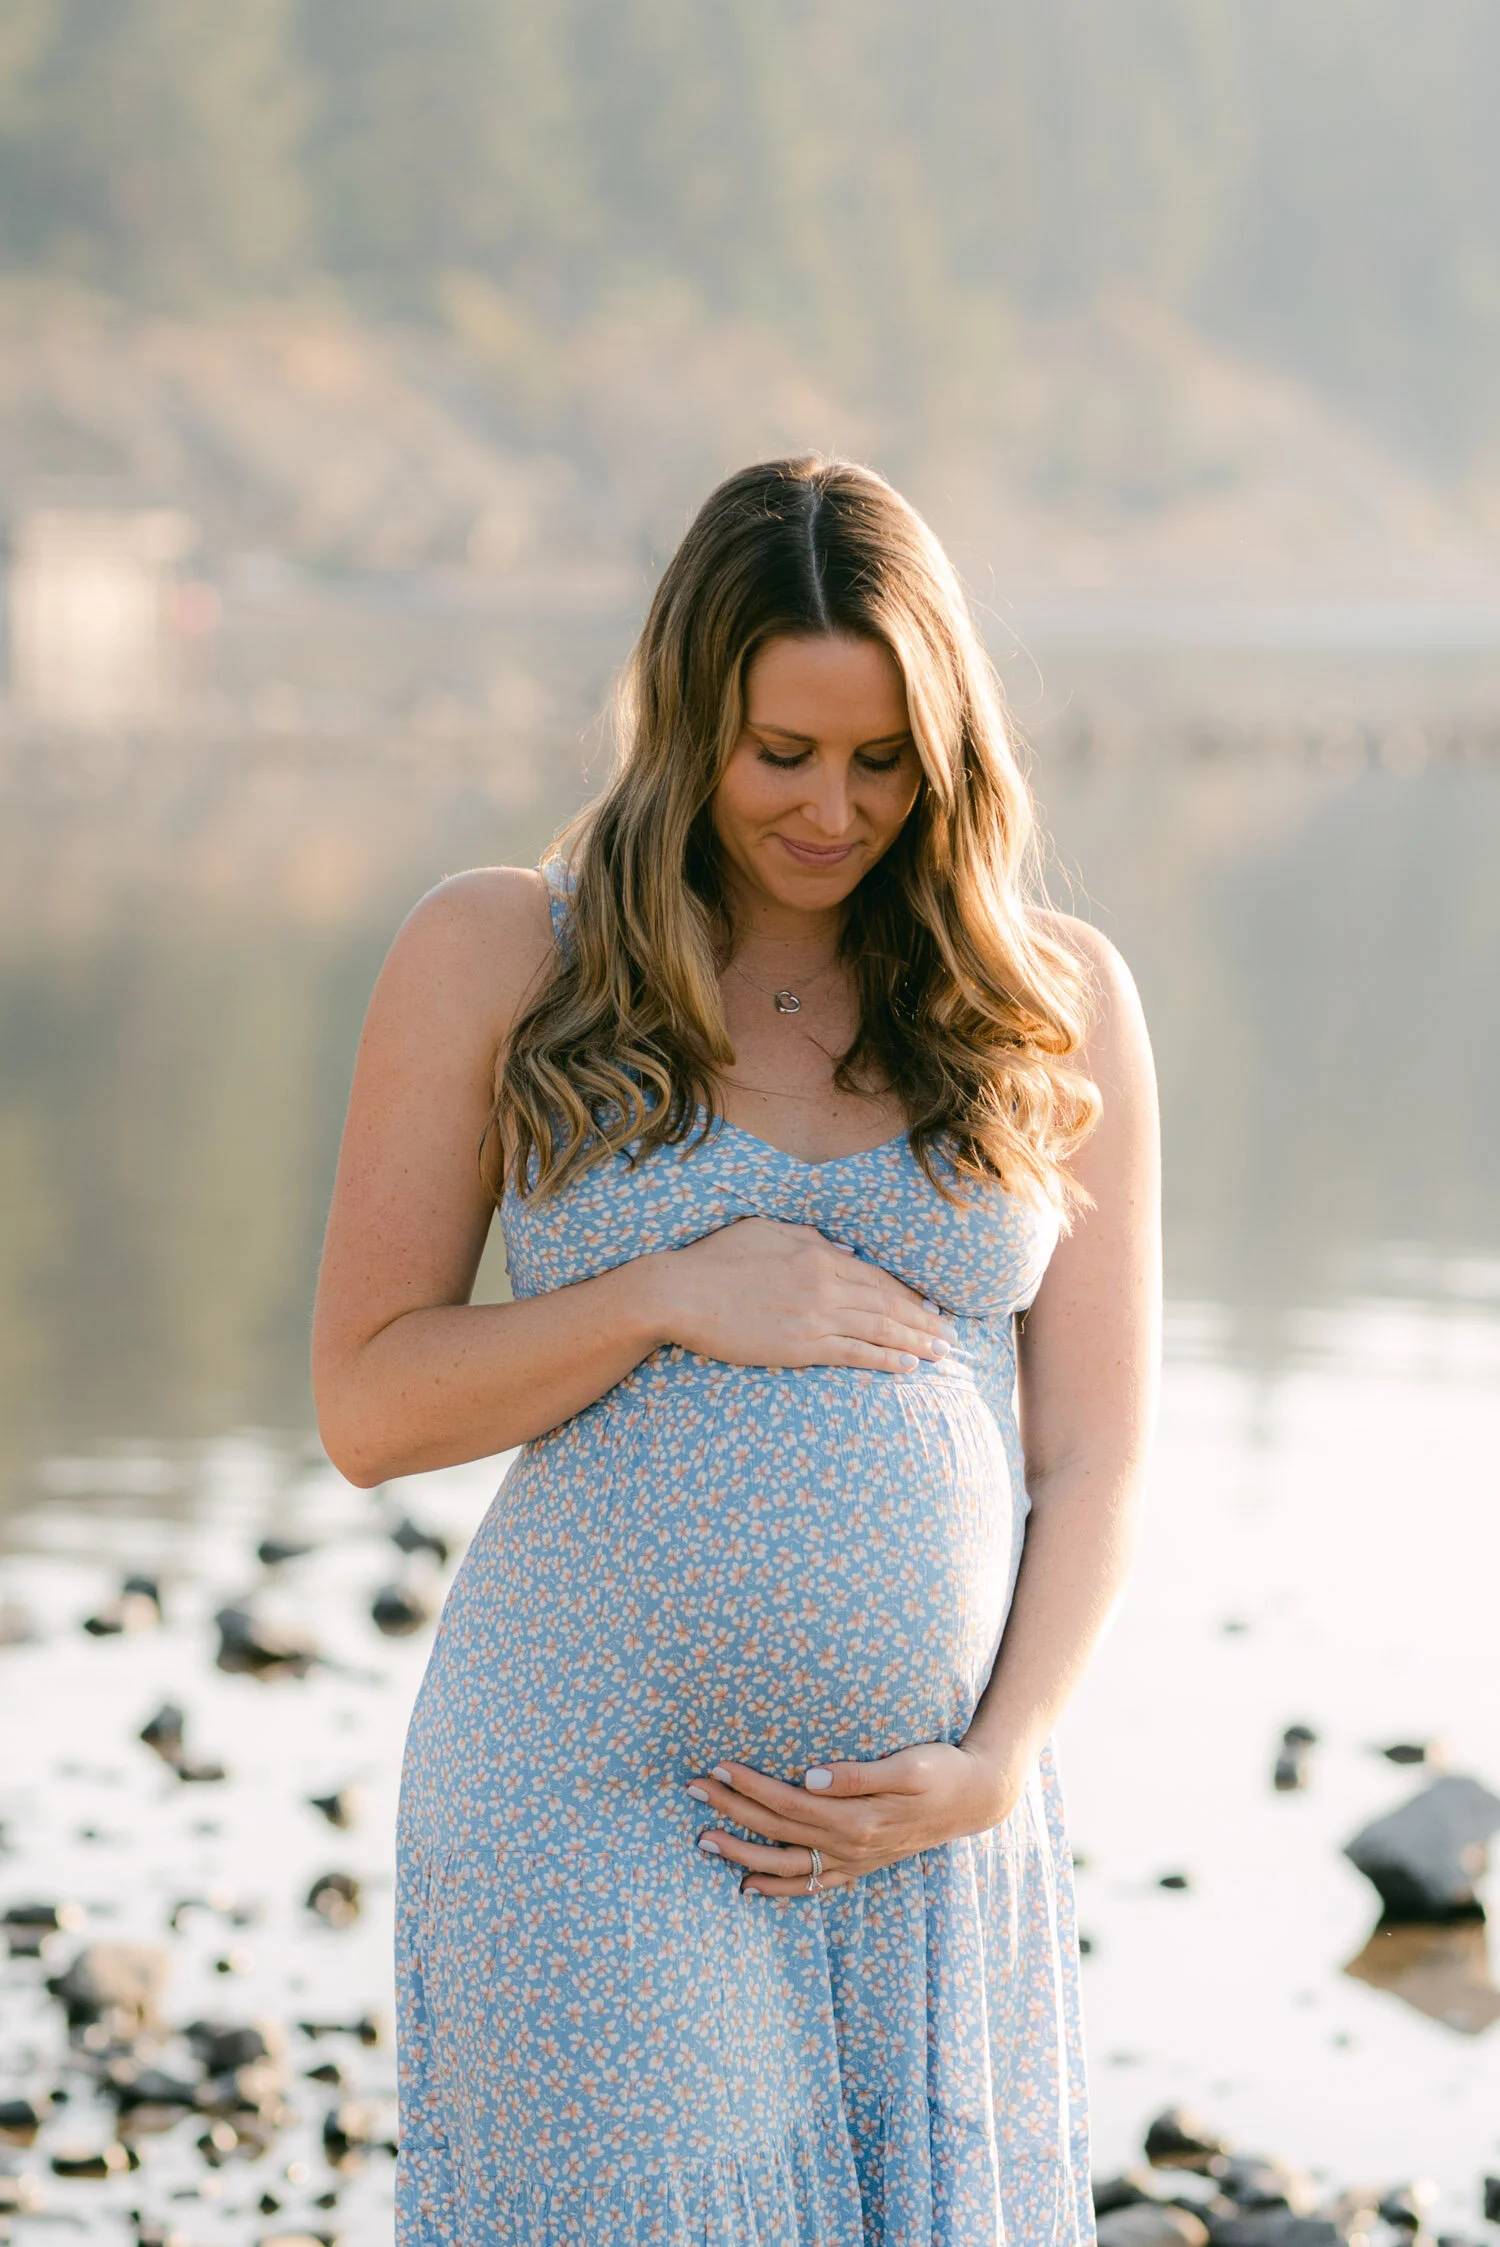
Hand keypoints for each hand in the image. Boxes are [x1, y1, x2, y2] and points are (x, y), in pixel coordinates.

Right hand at [649, 1218, 951, 1374]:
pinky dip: (884, 1359)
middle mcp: (824, 1284)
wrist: (681, 1292)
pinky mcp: (800, 1346)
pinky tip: (906, 1366)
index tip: (931, 1305)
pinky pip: (853, 1353)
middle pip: (886, 1303)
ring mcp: (814, 1316)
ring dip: (913, 1341)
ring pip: (877, 1329)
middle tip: (948, 1334)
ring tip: (938, 1353)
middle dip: (922, 1319)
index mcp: (817, 1254)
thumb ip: (810, 1238)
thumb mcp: (767, 1231)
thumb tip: (845, 1251)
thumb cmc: (716, 1259)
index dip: (908, 1293)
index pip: (876, 1277)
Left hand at [684, 1741, 1026, 1898]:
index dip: (750, 1786)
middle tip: (692, 1790)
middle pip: (778, 1830)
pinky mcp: (860, 1866)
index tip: (716, 1767)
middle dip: (731, 1811)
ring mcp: (854, 1861)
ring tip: (702, 1840)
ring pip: (786, 1864)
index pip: (788, 1801)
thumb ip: (858, 1773)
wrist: (977, 1799)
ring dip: (741, 1852)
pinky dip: (779, 1888)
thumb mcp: (908, 1764)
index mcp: (857, 1817)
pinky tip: (749, 1885)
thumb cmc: (941, 1770)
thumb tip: (811, 1777)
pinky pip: (812, 1886)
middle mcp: (850, 1845)